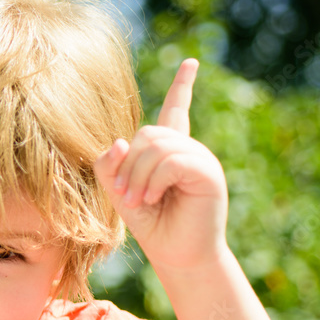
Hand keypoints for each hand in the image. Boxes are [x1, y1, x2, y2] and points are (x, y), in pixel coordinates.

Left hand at [94, 59, 228, 269]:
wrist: (179, 257)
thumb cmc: (152, 226)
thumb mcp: (120, 193)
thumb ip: (110, 166)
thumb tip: (118, 142)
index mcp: (171, 151)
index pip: (176, 110)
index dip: (183, 86)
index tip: (191, 62)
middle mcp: (189, 149)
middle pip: (147, 134)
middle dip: (127, 165)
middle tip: (125, 197)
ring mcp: (201, 159)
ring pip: (157, 146)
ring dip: (137, 176)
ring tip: (137, 202)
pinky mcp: (208, 173)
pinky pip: (172, 161)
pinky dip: (153, 180)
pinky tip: (151, 199)